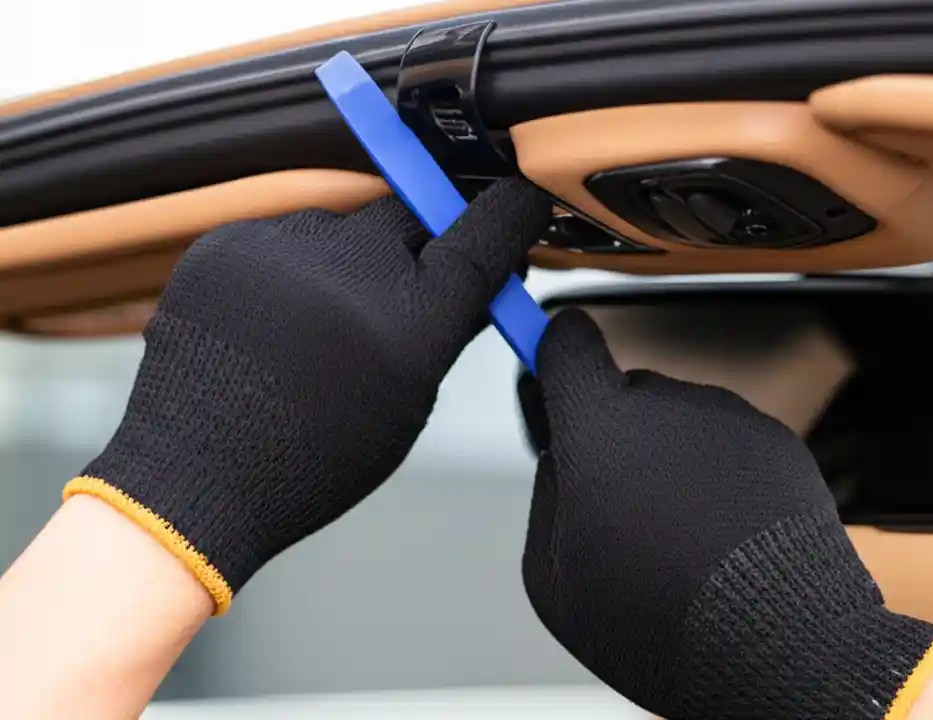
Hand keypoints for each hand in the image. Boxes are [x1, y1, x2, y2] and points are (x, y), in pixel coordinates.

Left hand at [66, 177, 547, 614]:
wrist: (199, 473)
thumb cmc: (313, 458)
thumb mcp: (408, 405)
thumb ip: (447, 333)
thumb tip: (483, 284)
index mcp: (414, 315)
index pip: (485, 231)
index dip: (510, 210)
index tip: (523, 197)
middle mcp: (356, 265)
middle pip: (413, 216)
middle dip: (419, 243)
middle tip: (404, 289)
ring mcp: (288, 244)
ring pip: (346, 227)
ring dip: (350, 260)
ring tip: (317, 327)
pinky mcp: (233, 241)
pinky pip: (284, 236)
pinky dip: (290, 269)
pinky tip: (273, 322)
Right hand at [518, 310, 932, 719]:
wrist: (781, 646)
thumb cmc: (660, 622)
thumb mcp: (554, 578)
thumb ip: (549, 496)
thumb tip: (561, 458)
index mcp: (601, 428)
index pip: (568, 344)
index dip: (555, 352)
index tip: (552, 363)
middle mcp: (670, 405)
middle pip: (627, 396)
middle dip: (619, 440)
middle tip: (627, 515)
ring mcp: (732, 420)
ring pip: (682, 426)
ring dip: (675, 465)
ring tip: (686, 544)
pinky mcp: (781, 443)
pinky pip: (732, 449)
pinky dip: (724, 482)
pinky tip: (726, 540)